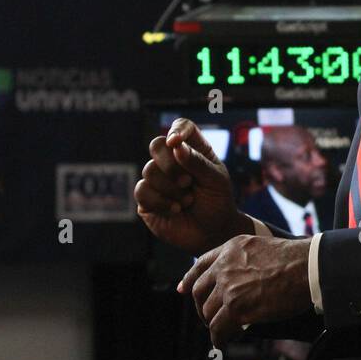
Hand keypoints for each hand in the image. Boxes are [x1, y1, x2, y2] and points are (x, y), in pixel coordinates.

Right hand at [135, 118, 249, 254]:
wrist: (213, 233)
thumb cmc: (218, 202)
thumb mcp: (215, 180)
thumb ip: (198, 162)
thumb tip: (176, 146)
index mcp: (192, 150)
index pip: (180, 127)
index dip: (176, 129)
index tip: (175, 142)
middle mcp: (172, 161)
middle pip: (156, 145)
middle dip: (171, 165)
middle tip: (188, 182)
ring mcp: (157, 180)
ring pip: (149, 170)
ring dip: (171, 188)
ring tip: (187, 201)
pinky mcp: (147, 199)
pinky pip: (142, 191)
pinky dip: (161, 201)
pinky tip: (176, 209)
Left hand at [179, 235, 312, 346]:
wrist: (307, 267)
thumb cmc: (295, 259)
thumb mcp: (261, 247)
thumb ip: (244, 258)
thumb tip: (241, 277)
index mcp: (231, 248)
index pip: (201, 264)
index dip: (190, 279)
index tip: (183, 290)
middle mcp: (225, 266)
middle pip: (199, 291)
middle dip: (201, 308)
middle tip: (209, 318)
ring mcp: (228, 287)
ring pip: (208, 312)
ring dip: (214, 325)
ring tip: (223, 333)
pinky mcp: (236, 308)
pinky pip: (219, 329)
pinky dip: (220, 339)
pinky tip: (224, 343)